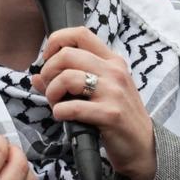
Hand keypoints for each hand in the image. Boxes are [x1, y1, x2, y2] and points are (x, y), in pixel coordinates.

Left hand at [34, 26, 155, 179]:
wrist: (143, 146)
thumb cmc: (119, 117)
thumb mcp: (99, 92)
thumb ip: (69, 80)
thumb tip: (36, 76)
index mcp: (111, 61)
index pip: (80, 33)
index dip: (56, 41)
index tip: (48, 60)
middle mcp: (114, 71)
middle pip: (67, 54)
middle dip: (49, 71)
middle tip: (50, 89)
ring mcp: (113, 92)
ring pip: (67, 78)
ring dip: (52, 93)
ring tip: (56, 104)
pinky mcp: (110, 114)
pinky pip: (73, 107)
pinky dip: (60, 112)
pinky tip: (63, 117)